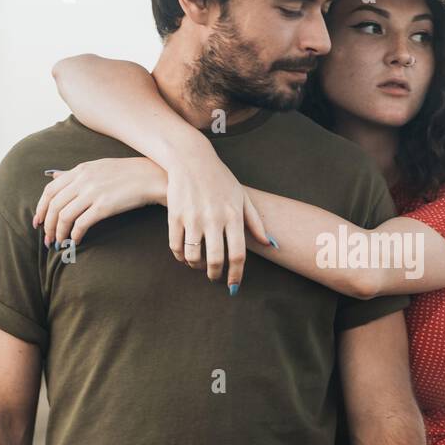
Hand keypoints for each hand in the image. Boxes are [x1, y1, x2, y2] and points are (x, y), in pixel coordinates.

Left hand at [32, 157, 167, 246]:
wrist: (151, 177)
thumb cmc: (127, 174)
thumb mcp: (97, 167)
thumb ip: (74, 173)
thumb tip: (52, 176)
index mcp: (79, 170)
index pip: (49, 190)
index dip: (40, 208)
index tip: (37, 222)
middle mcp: (82, 180)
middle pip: (54, 206)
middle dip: (47, 225)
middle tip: (48, 239)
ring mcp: (92, 193)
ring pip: (64, 216)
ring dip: (59, 233)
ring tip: (59, 243)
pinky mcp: (104, 206)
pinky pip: (81, 223)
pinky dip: (75, 235)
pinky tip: (76, 241)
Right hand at [165, 150, 269, 286]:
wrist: (191, 159)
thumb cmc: (221, 179)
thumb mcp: (242, 197)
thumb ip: (255, 223)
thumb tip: (269, 245)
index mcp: (233, 216)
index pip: (238, 254)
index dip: (236, 274)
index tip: (234, 285)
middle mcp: (214, 219)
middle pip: (216, 259)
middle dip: (216, 275)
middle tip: (215, 278)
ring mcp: (193, 218)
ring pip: (193, 256)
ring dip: (196, 267)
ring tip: (200, 266)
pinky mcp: (175, 216)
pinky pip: (176, 246)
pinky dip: (180, 256)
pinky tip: (185, 256)